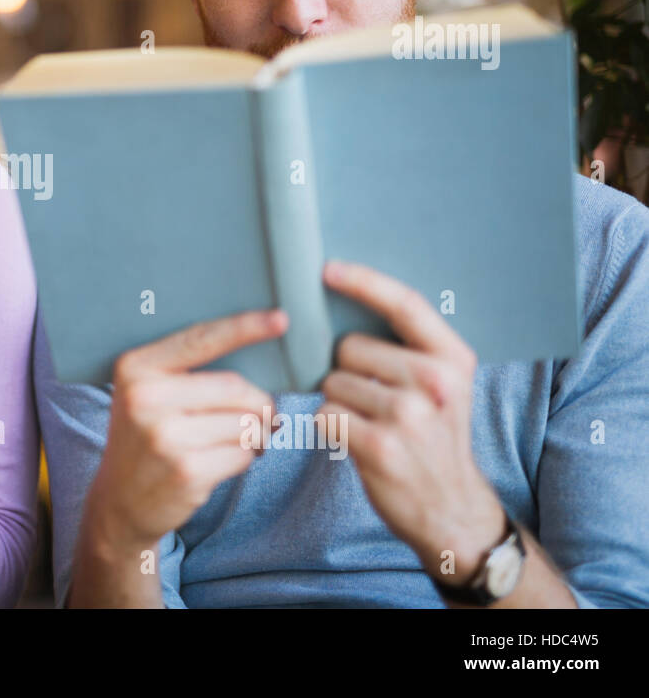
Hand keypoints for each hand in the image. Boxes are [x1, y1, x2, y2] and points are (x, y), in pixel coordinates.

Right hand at [86, 309, 286, 551]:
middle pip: (236, 388)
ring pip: (245, 423)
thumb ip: (184, 371)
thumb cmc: (143, 437)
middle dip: (258, 404)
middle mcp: (146, 398)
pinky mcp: (187, 472)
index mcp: (135, 369)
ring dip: (254, 434)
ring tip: (233, 441)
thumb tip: (258, 357)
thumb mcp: (145, 394)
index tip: (281, 319)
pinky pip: (243, 454)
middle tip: (257, 417)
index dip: (246, 328)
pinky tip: (221, 462)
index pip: (202, 339)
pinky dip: (245, 458)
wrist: (118, 501)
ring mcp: (165, 437)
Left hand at [317, 259, 505, 582]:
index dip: (363, 282)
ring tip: (371, 425)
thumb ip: (410, 349)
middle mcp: (435, 383)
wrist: (451, 507)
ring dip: (339, 402)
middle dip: (347, 370)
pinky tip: (357, 442)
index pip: (404, 304)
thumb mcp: (444, 386)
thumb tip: (345, 304)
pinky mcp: (379, 447)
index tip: (327, 269)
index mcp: (453, 359)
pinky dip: (330, 427)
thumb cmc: (435, 438)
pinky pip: (325, 415)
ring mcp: (409, 416)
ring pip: (333, 383)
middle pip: (349, 347)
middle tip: (374, 402)